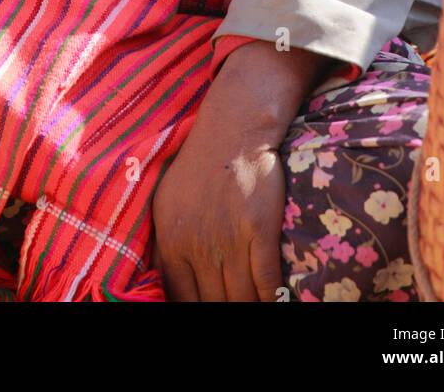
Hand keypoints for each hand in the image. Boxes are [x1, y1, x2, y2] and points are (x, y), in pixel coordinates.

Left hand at [151, 41, 326, 301]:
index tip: (214, 306)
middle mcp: (198, 246)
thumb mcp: (166, 206)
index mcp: (172, 242)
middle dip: (227, 309)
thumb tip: (166, 285)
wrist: (233, 131)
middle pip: (215, 304)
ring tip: (258, 306)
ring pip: (242, 299)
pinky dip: (273, 299)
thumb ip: (166, 248)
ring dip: (251, 306)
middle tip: (236, 304)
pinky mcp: (258, 231)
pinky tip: (277, 302)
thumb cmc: (198, 167)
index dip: (200, 312)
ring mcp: (229, 240)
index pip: (183, 301)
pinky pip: (267, 282)